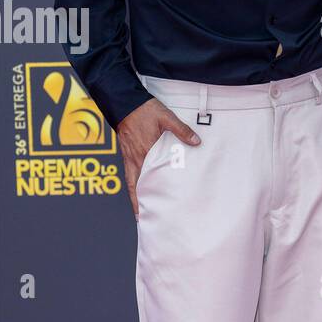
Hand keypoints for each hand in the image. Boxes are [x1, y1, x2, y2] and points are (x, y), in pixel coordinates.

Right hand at [117, 98, 200, 220]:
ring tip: (141, 211)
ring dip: (136, 196)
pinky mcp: (127, 153)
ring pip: (132, 182)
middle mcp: (135, 158)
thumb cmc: (144, 110)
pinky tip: (139, 190)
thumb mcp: (166, 117)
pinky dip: (133, 185)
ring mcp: (129, 156)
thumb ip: (181, 130)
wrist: (125, 102)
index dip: (147, 197)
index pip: (147, 180)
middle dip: (140, 204)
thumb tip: (196, 142)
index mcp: (144, 152)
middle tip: (146, 219)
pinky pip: (129, 173)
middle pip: (136, 187)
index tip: (149, 212)